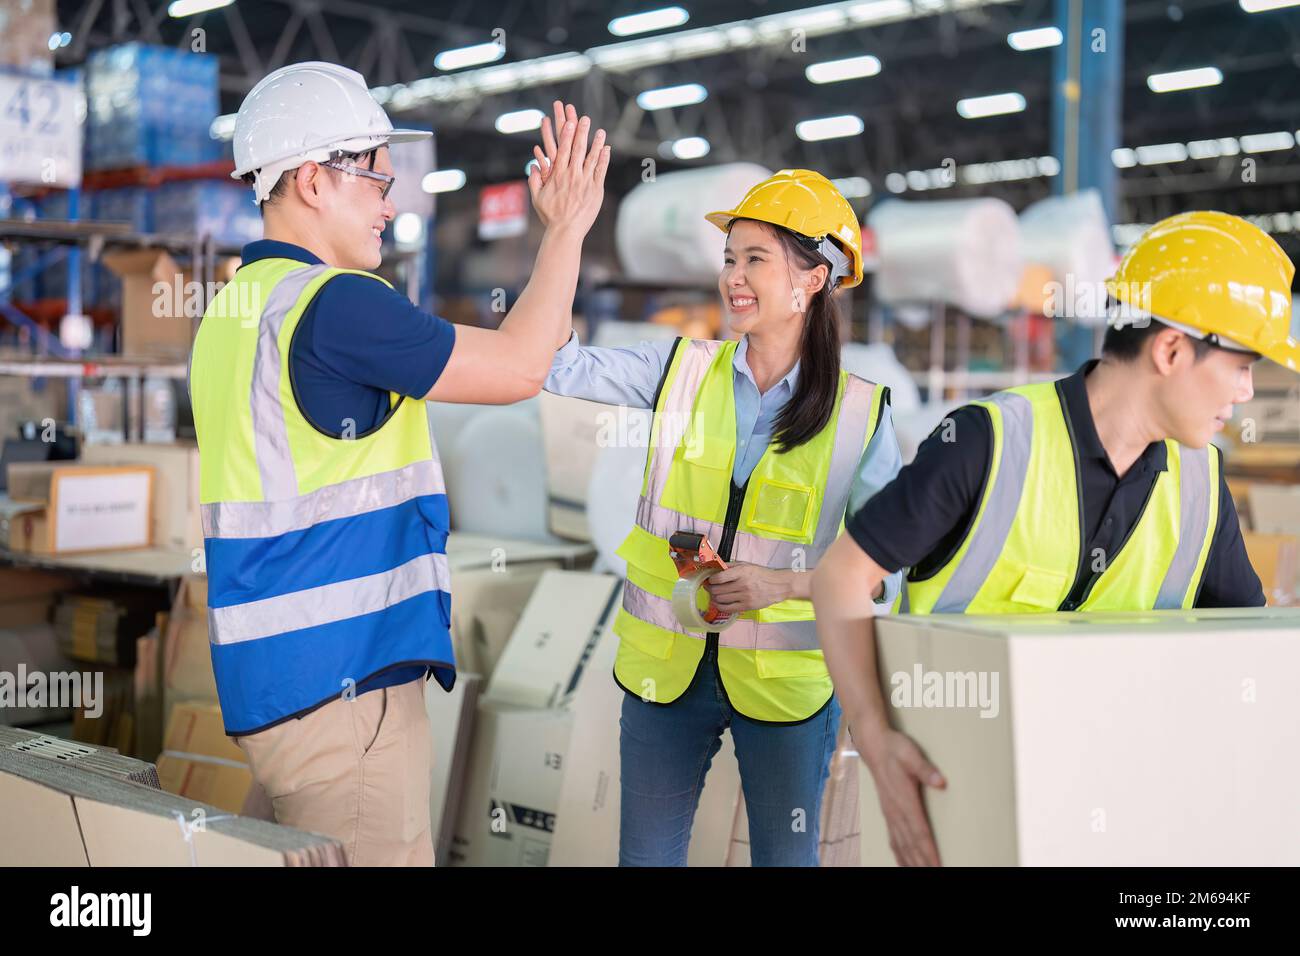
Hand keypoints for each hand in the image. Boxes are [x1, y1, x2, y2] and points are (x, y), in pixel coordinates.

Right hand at [527, 100, 608, 233]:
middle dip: (581, 133)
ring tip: (600, 131)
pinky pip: (600, 171)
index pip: (562, 150)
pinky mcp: (595, 190)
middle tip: (585, 119)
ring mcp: (584, 182)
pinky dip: (604, 159)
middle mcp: (571, 176)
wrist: (565, 231)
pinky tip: (607, 149)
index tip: (570, 122)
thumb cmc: (550, 216)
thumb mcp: (537, 198)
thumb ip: (534, 180)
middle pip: (577, 150)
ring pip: (591, 158)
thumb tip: (533, 166)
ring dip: (596, 143)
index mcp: (557, 175)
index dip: (567, 135)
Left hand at [704, 562, 791, 614]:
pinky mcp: (747, 606)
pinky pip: (728, 609)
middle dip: (710, 589)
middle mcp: (742, 584)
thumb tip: (715, 567)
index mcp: (742, 572)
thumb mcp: (746, 565)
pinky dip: (720, 606)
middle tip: (709, 587)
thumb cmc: (761, 574)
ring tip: (715, 594)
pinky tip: (718, 603)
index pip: (719, 578)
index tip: (710, 580)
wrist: (778, 585)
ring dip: (714, 597)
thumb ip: (730, 565)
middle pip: (717, 590)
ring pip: (721, 599)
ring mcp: (745, 596)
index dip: (711, 579)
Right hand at [860, 728, 945, 866]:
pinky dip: (899, 854)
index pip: (919, 831)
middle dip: (921, 862)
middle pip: (910, 844)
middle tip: (933, 872)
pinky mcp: (888, 813)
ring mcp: (890, 813)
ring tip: (921, 872)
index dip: (928, 850)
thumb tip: (941, 782)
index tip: (937, 864)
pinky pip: (893, 839)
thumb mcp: (912, 755)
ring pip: (901, 844)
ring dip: (910, 861)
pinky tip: (903, 862)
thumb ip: (926, 769)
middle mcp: (896, 811)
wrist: (874, 745)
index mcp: (904, 800)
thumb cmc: (895, 749)